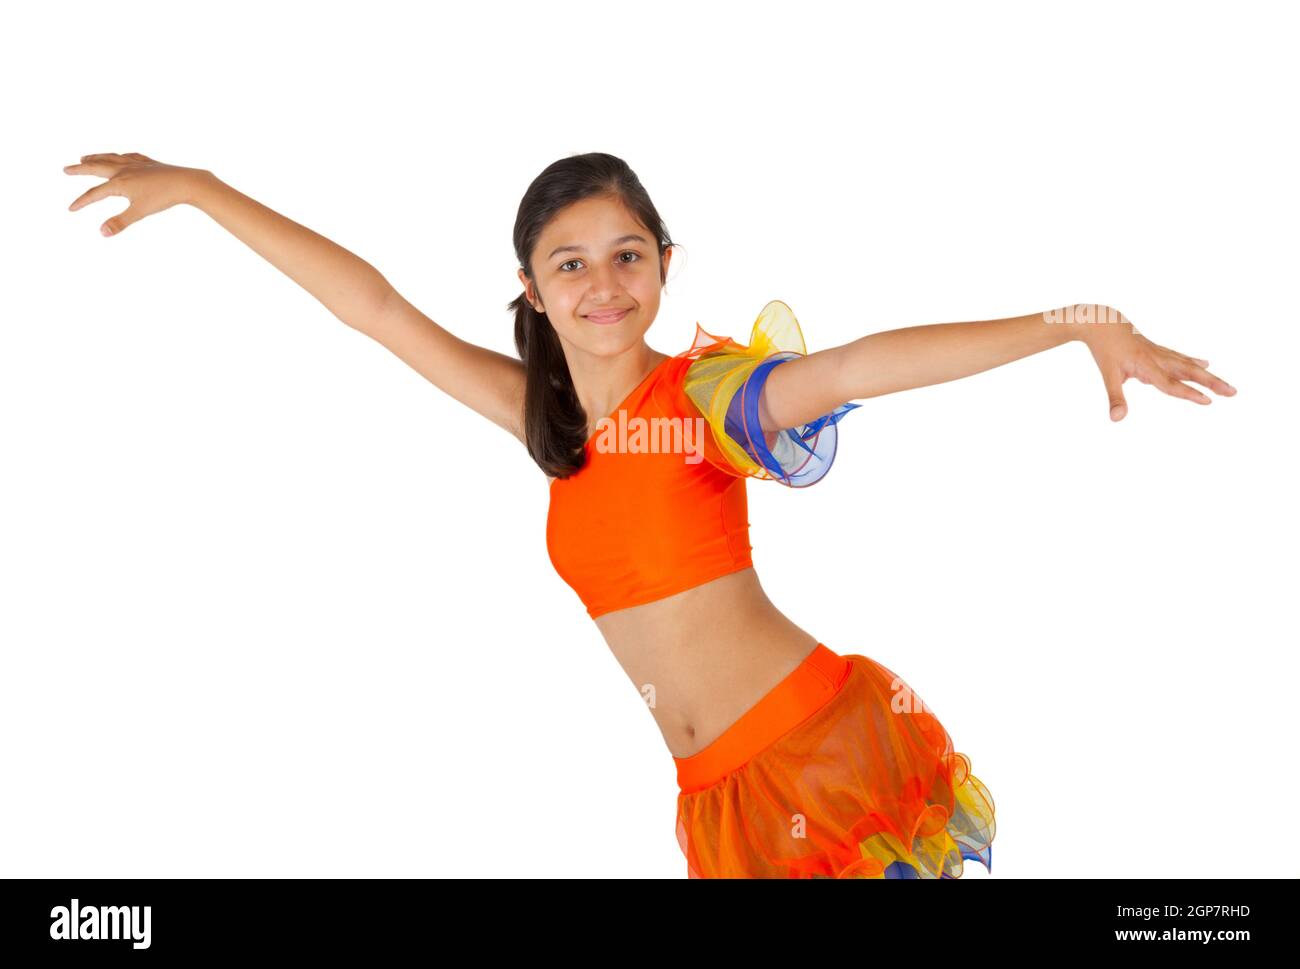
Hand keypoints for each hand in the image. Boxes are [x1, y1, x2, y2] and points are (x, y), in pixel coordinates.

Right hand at [63, 152, 209, 236]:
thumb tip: (101, 233)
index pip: (95, 193)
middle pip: (96, 167)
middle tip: (66, 169)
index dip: (82, 202)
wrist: (187, 182)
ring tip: (85, 157)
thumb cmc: (163, 197)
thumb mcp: (140, 212)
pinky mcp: (149, 162)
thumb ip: (120, 222)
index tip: (71, 209)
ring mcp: (136, 164)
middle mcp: (124, 169)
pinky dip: (120, 156)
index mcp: (119, 182)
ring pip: (110, 158)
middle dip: (80, 169)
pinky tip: (121, 157)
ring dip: (96, 158)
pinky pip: (129, 156)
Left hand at [1071, 304, 1236, 420]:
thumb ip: (1115, 397)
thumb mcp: (1107, 375)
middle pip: (1189, 372)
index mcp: (1147, 365)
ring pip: (1189, 365)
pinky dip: (1193, 362)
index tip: (1208, 401)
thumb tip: (1117, 419)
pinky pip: (1180, 358)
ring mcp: (1160, 353)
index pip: (1170, 384)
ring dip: (1208, 376)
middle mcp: (1158, 358)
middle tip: (1232, 393)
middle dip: (1212, 383)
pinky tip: (1205, 364)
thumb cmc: (1104, 349)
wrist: (1102, 323)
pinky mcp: (1158, 350)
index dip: (1188, 393)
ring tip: (1226, 387)